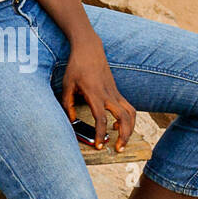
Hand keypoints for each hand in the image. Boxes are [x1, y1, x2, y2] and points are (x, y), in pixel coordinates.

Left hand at [61, 36, 135, 151]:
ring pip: (130, 113)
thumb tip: (72, 122)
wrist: (89, 49)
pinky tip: (118, 125)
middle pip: (123, 118)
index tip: (99, 145)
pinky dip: (129, 119)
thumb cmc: (76, 67)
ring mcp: (115, 92)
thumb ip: (68, 105)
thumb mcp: (66, 85)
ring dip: (130, 129)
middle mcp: (108, 94)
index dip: (100, 134)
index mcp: (95, 94)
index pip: (101, 118)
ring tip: (122, 141)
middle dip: (124, 136)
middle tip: (118, 149)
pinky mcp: (117, 91)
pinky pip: (129, 107)